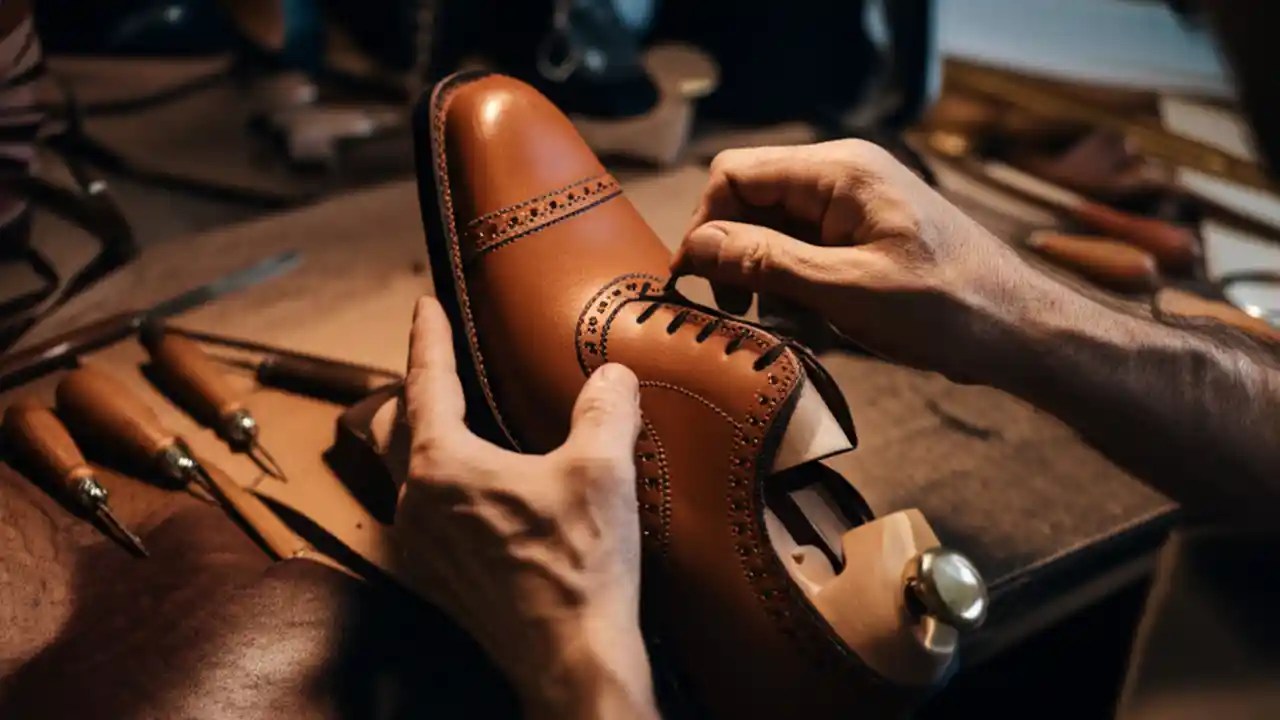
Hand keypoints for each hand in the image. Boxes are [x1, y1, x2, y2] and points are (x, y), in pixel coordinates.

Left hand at [392, 297, 657, 719]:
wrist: (569, 659)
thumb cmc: (578, 564)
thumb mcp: (602, 469)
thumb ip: (605, 408)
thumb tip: (612, 373)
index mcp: (443, 464)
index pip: (426, 380)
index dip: (428, 336)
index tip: (424, 304)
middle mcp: (415, 502)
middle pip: (391, 426)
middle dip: (408, 387)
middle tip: (428, 362)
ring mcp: (420, 545)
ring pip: (400, 472)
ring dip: (414, 437)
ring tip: (440, 420)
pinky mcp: (438, 578)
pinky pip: (418, 512)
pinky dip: (432, 482)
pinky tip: (467, 490)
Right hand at [672, 140, 1055, 380]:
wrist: (1020, 331)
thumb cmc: (949, 308)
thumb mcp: (848, 290)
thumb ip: (767, 261)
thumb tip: (698, 244)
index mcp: (840, 171)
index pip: (735, 174)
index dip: (706, 223)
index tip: (697, 280)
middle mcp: (842, 177)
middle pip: (750, 199)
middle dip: (731, 252)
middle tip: (735, 309)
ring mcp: (853, 206)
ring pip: (771, 228)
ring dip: (758, 272)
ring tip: (771, 318)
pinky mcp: (862, 237)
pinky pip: (802, 249)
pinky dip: (789, 282)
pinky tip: (803, 319)